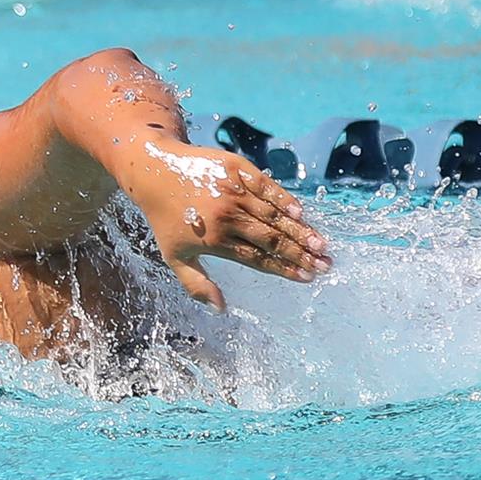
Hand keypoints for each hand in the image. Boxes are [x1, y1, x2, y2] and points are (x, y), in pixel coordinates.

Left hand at [126, 142, 331, 310]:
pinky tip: (302, 215)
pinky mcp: (237, 169)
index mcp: (214, 239)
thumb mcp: (174, 256)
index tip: (307, 277)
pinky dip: (285, 200)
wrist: (154, 170)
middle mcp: (226, 215)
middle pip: (271, 239)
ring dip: (300, 231)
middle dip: (301, 254)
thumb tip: (221, 309)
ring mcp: (233, 191)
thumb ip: (196, 285)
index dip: (284, 269)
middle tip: (326, 265)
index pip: (257, 258)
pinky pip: (266, 187)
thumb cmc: (166, 219)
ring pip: (273, 215)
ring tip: (322, 246)